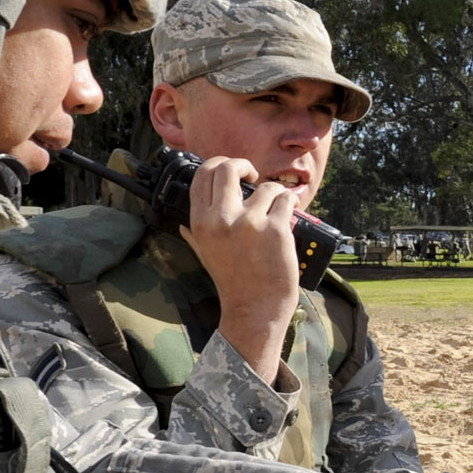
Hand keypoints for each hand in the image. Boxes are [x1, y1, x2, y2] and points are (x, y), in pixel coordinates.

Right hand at [184, 155, 301, 375]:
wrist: (256, 308)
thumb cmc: (233, 283)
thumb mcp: (206, 256)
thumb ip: (194, 236)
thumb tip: (182, 225)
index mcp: (201, 223)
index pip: (202, 175)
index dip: (219, 164)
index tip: (234, 173)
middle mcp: (221, 219)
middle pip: (227, 168)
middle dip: (244, 166)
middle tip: (253, 178)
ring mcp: (249, 222)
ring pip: (266, 186)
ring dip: (274, 193)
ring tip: (277, 208)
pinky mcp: (275, 229)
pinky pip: (285, 200)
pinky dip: (290, 204)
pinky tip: (290, 215)